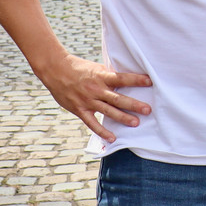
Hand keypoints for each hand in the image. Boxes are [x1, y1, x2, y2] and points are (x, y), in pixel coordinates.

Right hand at [33, 52, 152, 142]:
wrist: (55, 70)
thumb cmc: (78, 67)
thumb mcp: (96, 67)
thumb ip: (109, 75)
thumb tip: (125, 79)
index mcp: (101, 76)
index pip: (122, 78)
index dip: (136, 79)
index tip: (150, 81)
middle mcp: (96, 89)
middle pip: (118, 98)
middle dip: (133, 104)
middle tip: (148, 109)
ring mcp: (88, 100)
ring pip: (108, 111)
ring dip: (122, 118)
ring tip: (136, 123)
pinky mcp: (80, 109)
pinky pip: (92, 123)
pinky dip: (102, 131)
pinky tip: (112, 138)